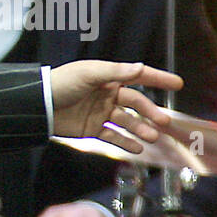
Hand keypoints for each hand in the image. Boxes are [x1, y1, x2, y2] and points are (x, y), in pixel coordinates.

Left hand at [49, 61, 180, 147]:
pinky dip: (125, 142)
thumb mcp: (89, 74)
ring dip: (140, 129)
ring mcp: (100, 113)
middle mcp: (107, 95)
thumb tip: (140, 68)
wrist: (38, 105)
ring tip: (152, 137)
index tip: (177, 84)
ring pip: (127, 122)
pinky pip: (112, 136)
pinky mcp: (92, 129)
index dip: (158, 79)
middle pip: (136, 104)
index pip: (138, 77)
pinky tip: (138, 148)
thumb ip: (116, 72)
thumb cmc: (62, 83)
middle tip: (164, 122)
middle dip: (150, 112)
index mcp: (108, 78)